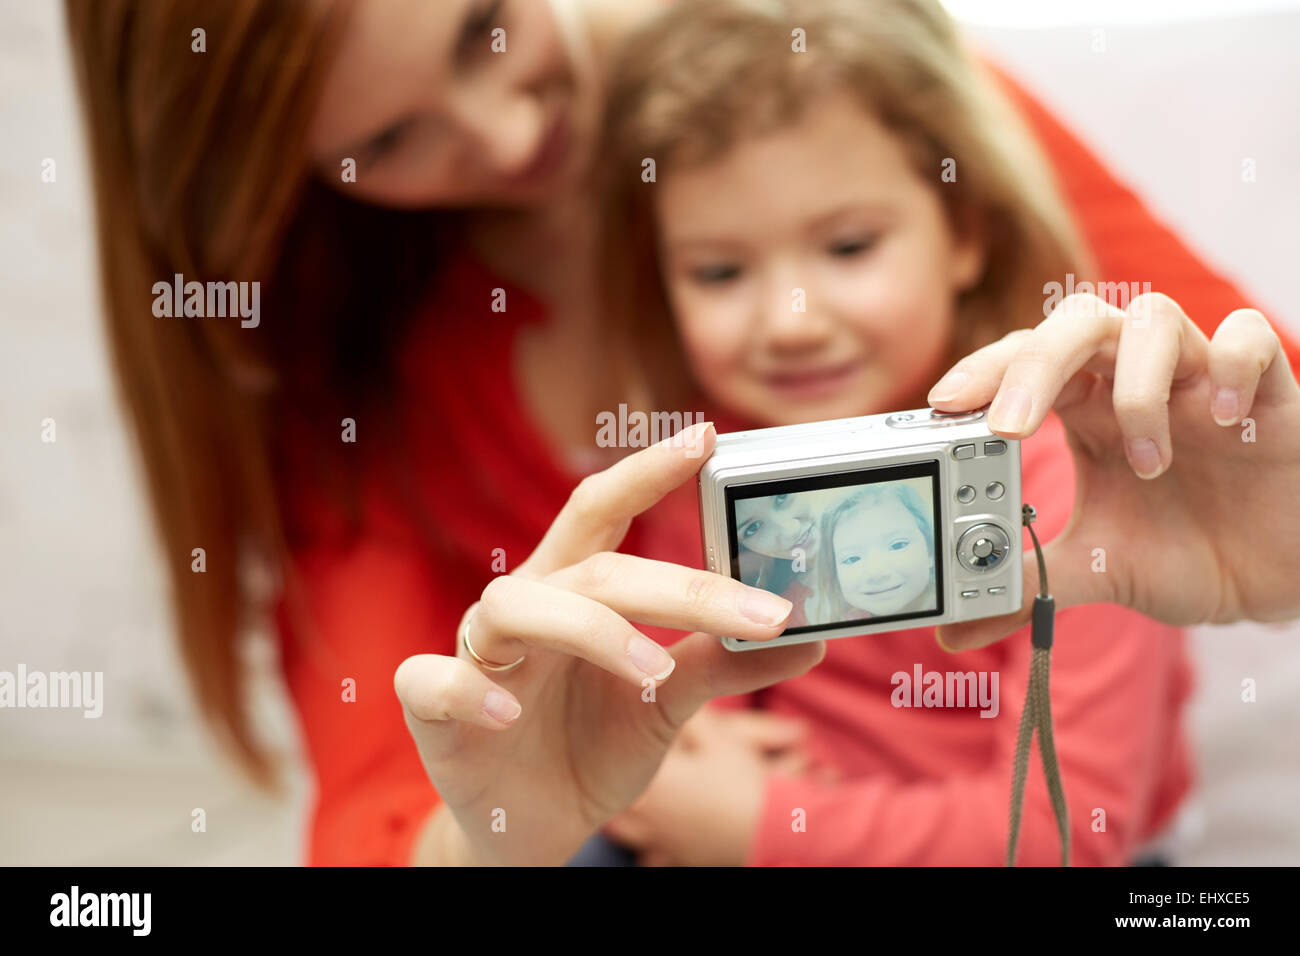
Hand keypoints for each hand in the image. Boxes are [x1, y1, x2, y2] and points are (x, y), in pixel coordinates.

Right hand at [393, 422, 826, 864]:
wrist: (531, 829)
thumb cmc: (590, 746)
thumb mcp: (666, 703)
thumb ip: (721, 665)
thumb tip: (807, 639)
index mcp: (573, 589)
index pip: (605, 512)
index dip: (649, 472)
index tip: (707, 435)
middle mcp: (526, 605)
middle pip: (589, 564)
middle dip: (675, 583)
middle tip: (758, 610)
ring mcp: (477, 653)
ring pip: (515, 604)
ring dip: (592, 632)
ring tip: (656, 672)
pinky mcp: (434, 709)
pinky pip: (434, 682)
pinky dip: (468, 690)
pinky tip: (508, 713)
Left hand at [927, 293, 1299, 651]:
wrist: (1279, 576)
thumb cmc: (1188, 550)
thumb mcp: (1096, 568)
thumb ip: (1026, 584)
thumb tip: (950, 631)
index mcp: (1085, 409)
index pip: (1023, 358)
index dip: (983, 369)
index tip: (944, 406)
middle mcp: (1134, 380)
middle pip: (1075, 322)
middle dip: (1032, 364)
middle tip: (1010, 427)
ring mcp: (1200, 378)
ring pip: (1152, 319)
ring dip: (1136, 390)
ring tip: (1147, 466)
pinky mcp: (1270, 391)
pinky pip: (1250, 336)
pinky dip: (1232, 366)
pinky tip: (1224, 419)